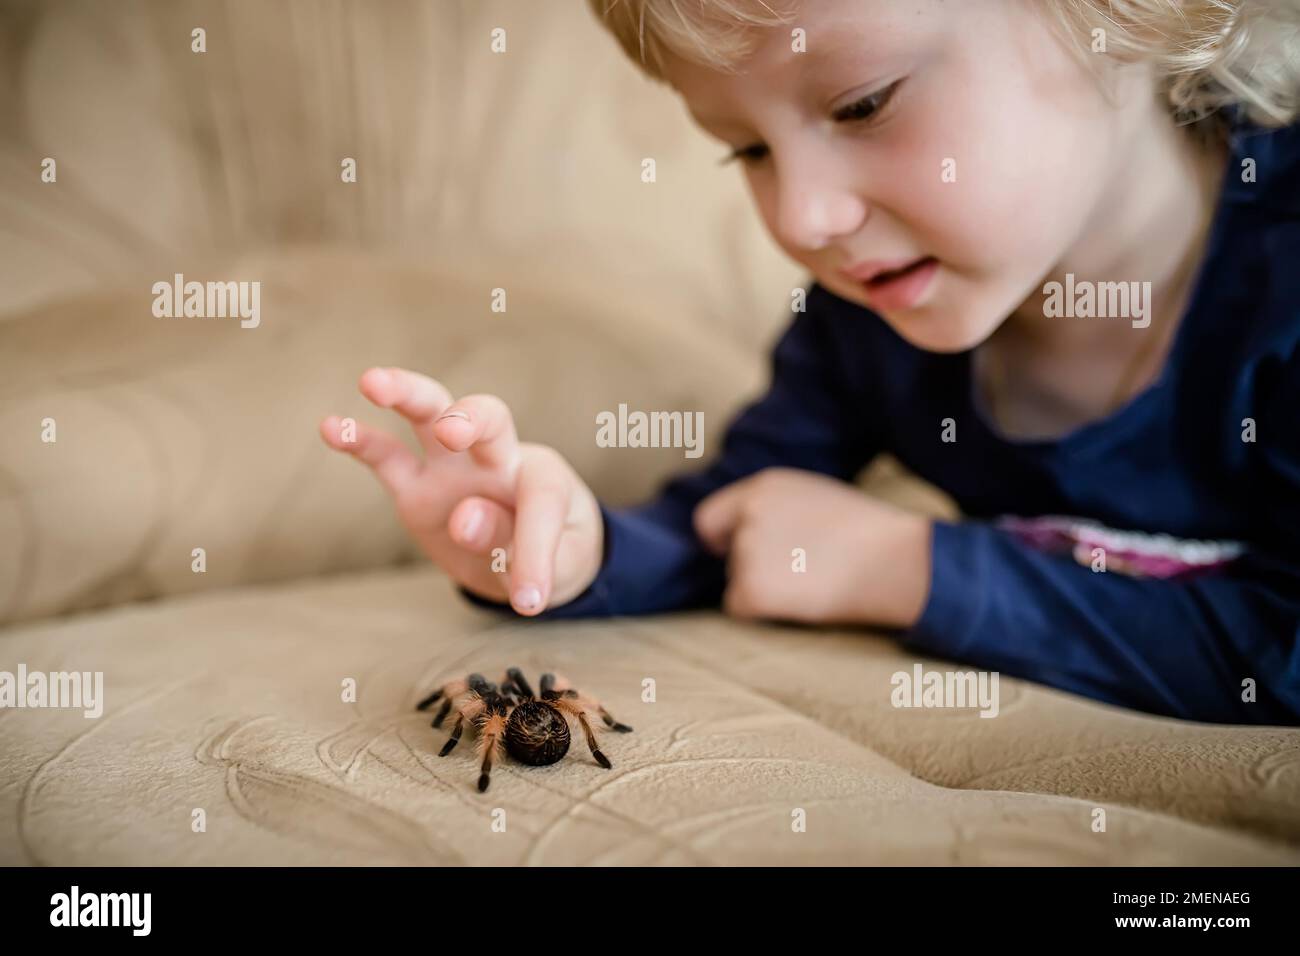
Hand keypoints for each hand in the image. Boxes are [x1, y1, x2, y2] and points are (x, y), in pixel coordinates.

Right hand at [320, 367, 603, 615]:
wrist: (533, 558)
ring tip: (373, 382)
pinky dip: (360, 441)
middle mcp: (499, 459)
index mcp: (544, 479)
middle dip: (471, 419)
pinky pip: (387, 457)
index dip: (535, 551)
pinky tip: (330, 426)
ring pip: (432, 415)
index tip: (530, 601)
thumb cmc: (557, 553)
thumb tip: (463, 520)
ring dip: (406, 394)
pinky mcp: (416, 486)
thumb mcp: (556, 564)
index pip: (538, 502)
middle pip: (490, 419)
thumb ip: (516, 544)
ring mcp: (453, 467)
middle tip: (454, 433)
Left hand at [692, 467, 931, 628]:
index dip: (723, 538)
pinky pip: (738, 608)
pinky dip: (762, 612)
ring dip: (763, 588)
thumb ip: (771, 509)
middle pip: (729, 555)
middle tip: (801, 568)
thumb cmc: (864, 532)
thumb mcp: (811, 496)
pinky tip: (799, 600)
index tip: (732, 552)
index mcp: (762, 487)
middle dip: (753, 565)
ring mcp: (748, 551)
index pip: (710, 518)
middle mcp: (748, 514)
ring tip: (810, 579)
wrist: (893, 559)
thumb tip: (740, 532)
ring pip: (736, 581)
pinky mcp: (752, 589)